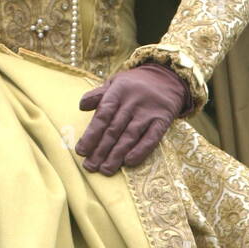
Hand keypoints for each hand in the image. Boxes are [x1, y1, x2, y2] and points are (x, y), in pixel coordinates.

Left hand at [75, 63, 189, 174]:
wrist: (167, 77)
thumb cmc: (134, 84)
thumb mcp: (115, 82)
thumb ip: (98, 95)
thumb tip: (82, 106)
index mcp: (118, 92)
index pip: (102, 116)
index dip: (91, 134)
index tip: (81, 151)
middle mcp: (132, 103)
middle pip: (114, 130)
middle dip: (100, 150)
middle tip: (90, 166)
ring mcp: (148, 112)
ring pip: (130, 136)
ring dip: (116, 155)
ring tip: (105, 170)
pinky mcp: (163, 121)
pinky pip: (151, 138)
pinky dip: (140, 151)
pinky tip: (129, 162)